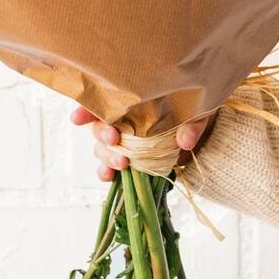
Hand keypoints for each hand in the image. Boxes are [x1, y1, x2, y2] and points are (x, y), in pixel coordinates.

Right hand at [69, 106, 214, 181]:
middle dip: (102, 134)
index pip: (103, 101)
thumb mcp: (197, 113)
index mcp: (133, 102)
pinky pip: (108, 168)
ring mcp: (123, 143)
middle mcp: (122, 121)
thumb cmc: (192, 115)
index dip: (87, 109)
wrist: (199, 137)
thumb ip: (193, 124)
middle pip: (99, 127)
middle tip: (114, 139)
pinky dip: (106, 173)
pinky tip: (110, 177)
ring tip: (122, 163)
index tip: (78, 118)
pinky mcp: (128, 161)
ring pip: (102, 149)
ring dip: (108, 156)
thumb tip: (186, 140)